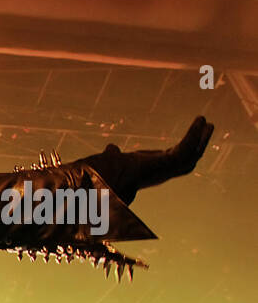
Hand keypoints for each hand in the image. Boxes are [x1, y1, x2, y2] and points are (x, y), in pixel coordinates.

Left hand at [83, 116, 213, 203]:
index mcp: (147, 172)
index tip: (185, 143)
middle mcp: (158, 174)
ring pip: (190, 155)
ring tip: (207, 123)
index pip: (170, 163)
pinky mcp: (166, 164)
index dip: (180, 152)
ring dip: (200, 138)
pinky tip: (200, 121)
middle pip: (186, 159)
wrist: (96, 181)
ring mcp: (164, 171)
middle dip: (198, 144)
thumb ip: (113, 155)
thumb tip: (111, 148)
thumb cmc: (100, 175)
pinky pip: (186, 148)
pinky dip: (194, 135)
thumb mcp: (111, 160)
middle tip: (207, 128)